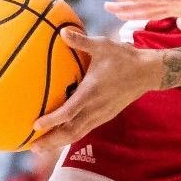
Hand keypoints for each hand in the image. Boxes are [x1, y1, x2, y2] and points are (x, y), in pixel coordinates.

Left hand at [31, 31, 158, 149]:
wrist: (148, 72)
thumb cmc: (123, 57)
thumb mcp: (103, 46)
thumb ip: (81, 41)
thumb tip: (62, 31)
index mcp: (92, 92)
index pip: (69, 111)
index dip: (52, 120)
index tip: (35, 125)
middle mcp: (96, 108)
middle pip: (71, 131)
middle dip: (51, 141)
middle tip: (32, 147)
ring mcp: (101, 115)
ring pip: (77, 134)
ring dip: (58, 143)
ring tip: (39, 149)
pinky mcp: (104, 117)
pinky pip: (84, 131)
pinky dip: (69, 137)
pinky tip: (57, 139)